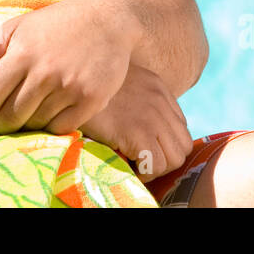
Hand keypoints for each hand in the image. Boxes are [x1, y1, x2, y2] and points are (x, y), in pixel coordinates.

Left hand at [0, 0, 140, 134]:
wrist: (108, 20)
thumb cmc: (56, 23)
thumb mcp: (17, 28)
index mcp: (22, 53)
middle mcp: (45, 71)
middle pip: (12, 116)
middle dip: (2, 124)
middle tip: (2, 124)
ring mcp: (70, 86)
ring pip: (36, 123)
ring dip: (27, 125)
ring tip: (26, 118)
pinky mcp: (92, 99)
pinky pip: (62, 127)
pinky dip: (52, 127)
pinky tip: (49, 116)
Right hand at [78, 63, 192, 178]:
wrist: (70, 82)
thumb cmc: (86, 87)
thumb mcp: (118, 81)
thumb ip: (136, 95)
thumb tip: (137, 120)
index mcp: (157, 87)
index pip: (180, 126)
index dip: (164, 143)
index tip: (145, 147)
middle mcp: (160, 101)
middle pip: (183, 145)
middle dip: (165, 159)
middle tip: (142, 161)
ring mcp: (152, 117)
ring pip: (175, 159)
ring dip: (156, 168)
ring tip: (134, 163)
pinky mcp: (137, 132)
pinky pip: (156, 165)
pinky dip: (144, 172)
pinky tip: (126, 164)